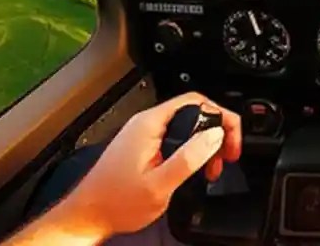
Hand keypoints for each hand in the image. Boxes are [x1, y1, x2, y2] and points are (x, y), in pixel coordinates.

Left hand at [61, 92, 242, 238]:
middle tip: (227, 156)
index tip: (232, 141)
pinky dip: (191, 151)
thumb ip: (189, 157)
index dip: (222, 118)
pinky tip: (194, 170)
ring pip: (185, 126)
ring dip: (205, 145)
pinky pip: (175, 138)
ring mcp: (143, 134)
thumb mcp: (159, 184)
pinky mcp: (142, 146)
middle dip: (216, 132)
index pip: (197, 102)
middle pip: (194, 112)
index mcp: (150, 124)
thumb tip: (215, 134)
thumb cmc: (116, 203)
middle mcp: (146, 123)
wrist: (87, 217)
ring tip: (212, 168)